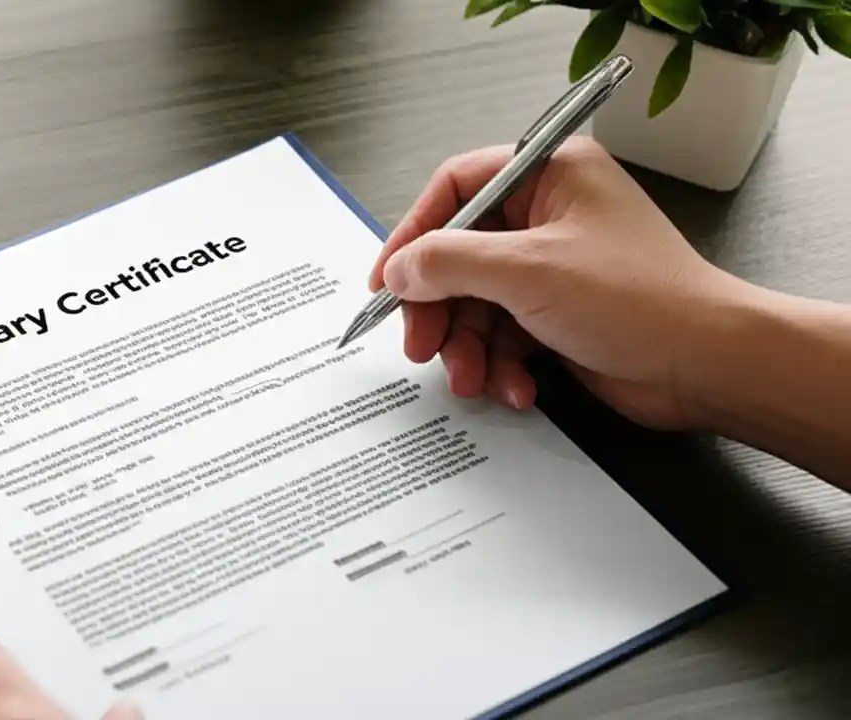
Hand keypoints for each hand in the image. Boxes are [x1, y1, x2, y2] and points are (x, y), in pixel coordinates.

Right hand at [370, 137, 747, 429]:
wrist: (708, 366)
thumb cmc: (637, 300)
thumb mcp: (526, 272)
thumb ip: (448, 263)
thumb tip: (399, 271)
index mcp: (549, 172)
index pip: (456, 188)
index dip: (413, 234)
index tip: (385, 282)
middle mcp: (550, 213)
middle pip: (459, 254)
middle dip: (439, 309)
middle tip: (421, 347)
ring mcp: (554, 265)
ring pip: (477, 302)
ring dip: (468, 347)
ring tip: (471, 380)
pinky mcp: (560, 313)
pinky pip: (505, 333)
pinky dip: (501, 364)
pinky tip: (515, 388)